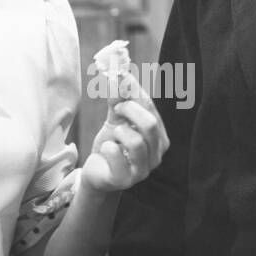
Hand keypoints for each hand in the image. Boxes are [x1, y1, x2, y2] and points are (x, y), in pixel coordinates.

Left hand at [82, 76, 169, 193]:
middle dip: (129, 110)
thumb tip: (120, 74)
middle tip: (116, 109)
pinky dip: (108, 148)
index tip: (119, 79)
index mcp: (159, 137)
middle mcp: (156, 155)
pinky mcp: (125, 180)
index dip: (134, 92)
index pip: (151, 109)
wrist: (97, 172)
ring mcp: (143, 170)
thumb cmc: (111, 145)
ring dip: (120, 132)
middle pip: (149, 124)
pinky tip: (107, 150)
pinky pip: (117, 156)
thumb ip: (118, 100)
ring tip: (114, 135)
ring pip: (136, 142)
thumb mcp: (115, 120)